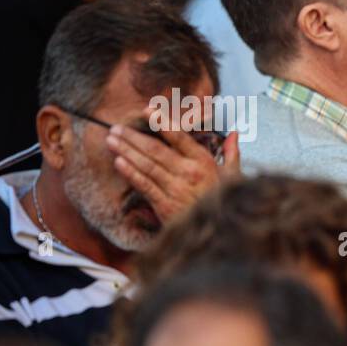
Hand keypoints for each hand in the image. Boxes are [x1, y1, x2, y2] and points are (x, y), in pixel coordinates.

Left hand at [106, 125, 240, 223]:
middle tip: (116, 127)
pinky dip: (130, 173)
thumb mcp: (235, 177)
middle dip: (133, 137)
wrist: (218, 235)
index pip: (180, 137)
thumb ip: (232, 154)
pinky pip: (144, 185)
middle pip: (156, 150)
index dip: (162, 122)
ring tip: (111, 140)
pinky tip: (118, 162)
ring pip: (147, 165)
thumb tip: (235, 134)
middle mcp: (189, 173)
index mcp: (204, 163)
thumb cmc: (224, 202)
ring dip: (126, 151)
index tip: (147, 110)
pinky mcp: (165, 205)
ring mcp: (176, 189)